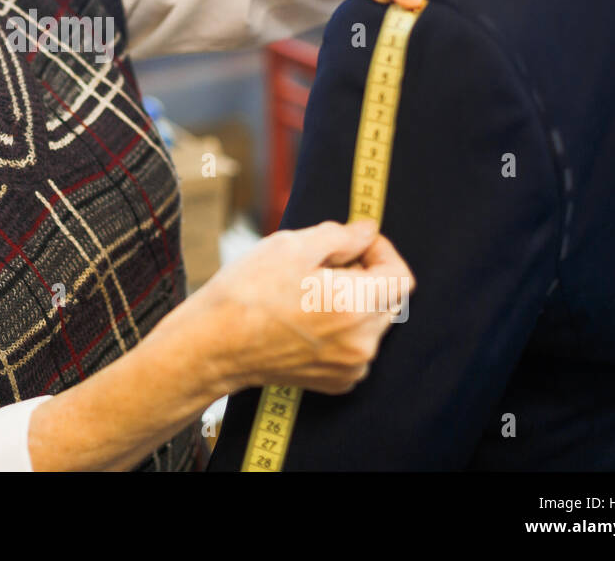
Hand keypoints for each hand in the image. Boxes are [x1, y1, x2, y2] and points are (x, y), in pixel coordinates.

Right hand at [193, 220, 414, 394]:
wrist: (213, 345)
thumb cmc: (248, 293)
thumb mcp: (291, 246)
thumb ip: (341, 236)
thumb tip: (367, 232)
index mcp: (356, 306)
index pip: (400, 276)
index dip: (381, 252)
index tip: (356, 244)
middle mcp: (362, 342)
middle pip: (389, 300)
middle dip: (366, 276)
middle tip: (324, 265)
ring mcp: (351, 367)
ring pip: (372, 322)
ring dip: (353, 302)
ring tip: (308, 293)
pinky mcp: (336, 381)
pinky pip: (355, 346)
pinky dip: (341, 329)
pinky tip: (306, 319)